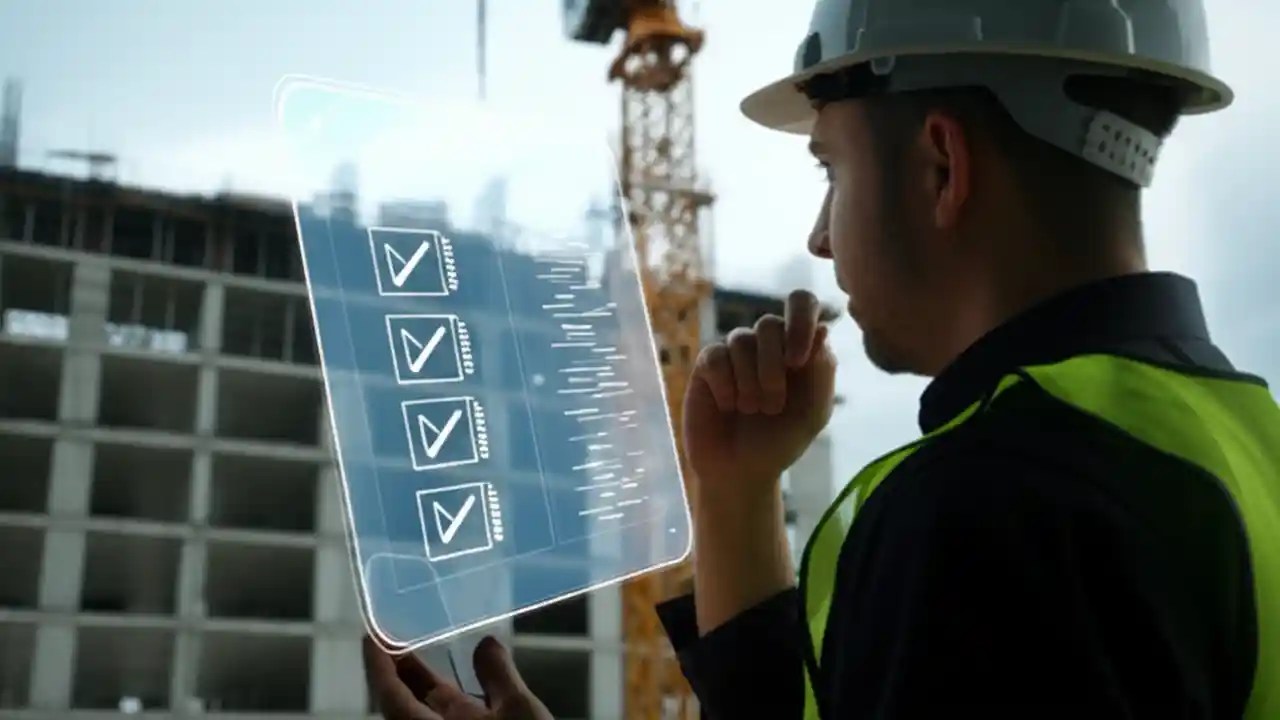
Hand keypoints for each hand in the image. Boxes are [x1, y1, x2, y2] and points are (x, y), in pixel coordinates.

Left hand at [364, 635, 552, 719]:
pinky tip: (463, 693)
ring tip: (421, 655)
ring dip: (421, 688)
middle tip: (395, 637)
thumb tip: (485, 644)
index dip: (377, 662)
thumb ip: (498, 675)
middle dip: (397, 671)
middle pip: (401, 706)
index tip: (370, 635)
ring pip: (423, 718)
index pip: (388, 693)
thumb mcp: (518, 711)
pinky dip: (446, 706)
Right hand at [683, 289, 836, 497]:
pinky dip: (726, 384)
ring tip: (751, 409)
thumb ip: (822, 371)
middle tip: (773, 406)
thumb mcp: (813, 412)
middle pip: (768, 324)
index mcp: (798, 346)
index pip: (801, 303)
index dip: (799, 321)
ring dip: (750, 381)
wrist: (742, 471)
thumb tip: (822, 327)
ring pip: (740, 340)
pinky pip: (715, 356)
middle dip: (772, 368)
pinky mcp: (707, 365)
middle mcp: (767, 343)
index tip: (798, 361)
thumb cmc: (781, 440)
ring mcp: (735, 352)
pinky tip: (729, 405)